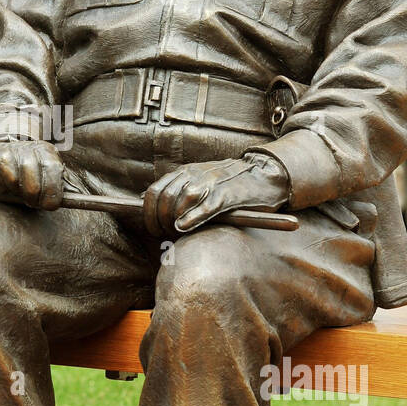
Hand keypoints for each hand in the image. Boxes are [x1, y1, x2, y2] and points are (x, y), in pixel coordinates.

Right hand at [0, 139, 63, 209]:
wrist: (4, 151)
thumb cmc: (31, 173)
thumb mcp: (50, 176)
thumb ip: (60, 187)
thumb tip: (75, 202)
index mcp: (46, 151)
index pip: (52, 169)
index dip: (50, 192)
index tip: (48, 205)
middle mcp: (26, 148)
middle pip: (30, 173)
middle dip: (32, 194)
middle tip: (30, 201)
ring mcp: (4, 151)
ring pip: (10, 175)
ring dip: (13, 189)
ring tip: (16, 192)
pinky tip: (1, 187)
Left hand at [143, 154, 288, 236]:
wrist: (264, 174)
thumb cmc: (229, 183)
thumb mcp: (198, 179)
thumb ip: (174, 188)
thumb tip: (142, 199)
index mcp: (186, 172)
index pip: (154, 191)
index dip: (148, 212)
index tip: (152, 227)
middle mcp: (195, 175)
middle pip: (164, 199)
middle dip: (159, 220)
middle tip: (164, 234)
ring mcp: (210, 184)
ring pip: (180, 202)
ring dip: (173, 221)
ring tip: (176, 233)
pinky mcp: (227, 195)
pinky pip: (204, 207)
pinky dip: (191, 219)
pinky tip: (184, 228)